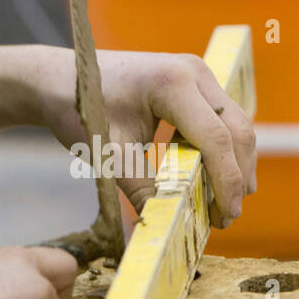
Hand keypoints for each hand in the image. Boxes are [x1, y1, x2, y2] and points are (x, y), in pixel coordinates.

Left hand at [39, 50, 257, 227]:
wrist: (60, 77)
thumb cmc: (80, 109)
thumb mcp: (109, 154)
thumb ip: (141, 191)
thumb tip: (166, 227)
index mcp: (172, 83)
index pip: (216, 138)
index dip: (227, 182)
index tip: (224, 216)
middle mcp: (194, 71)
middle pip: (238, 130)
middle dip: (238, 176)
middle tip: (226, 217)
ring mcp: (197, 73)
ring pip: (237, 123)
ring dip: (236, 164)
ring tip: (224, 204)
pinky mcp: (195, 83)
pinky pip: (223, 118)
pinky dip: (225, 150)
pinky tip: (214, 179)